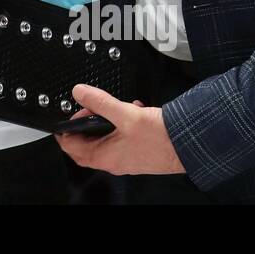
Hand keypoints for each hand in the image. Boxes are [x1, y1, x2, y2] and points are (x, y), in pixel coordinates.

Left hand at [55, 84, 185, 174]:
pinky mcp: (137, 152)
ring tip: (115, 106)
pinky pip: (120, 138)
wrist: (189, 145)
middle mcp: (113, 161)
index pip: (71, 148)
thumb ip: (100, 102)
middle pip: (85, 145)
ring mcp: (125, 158)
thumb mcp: (125, 114)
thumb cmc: (161, 138)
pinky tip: (132, 110)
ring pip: (104, 139)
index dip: (65, 131)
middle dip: (84, 125)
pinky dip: (121, 123)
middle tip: (89, 108)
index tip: (68, 116)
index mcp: (104, 156)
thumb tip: (80, 92)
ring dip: (105, 121)